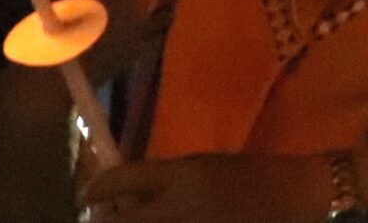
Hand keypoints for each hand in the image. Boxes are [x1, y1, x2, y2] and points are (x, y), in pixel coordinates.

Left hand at [83, 153, 334, 222]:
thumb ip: (158, 179)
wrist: (295, 196)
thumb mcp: (196, 166)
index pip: (119, 179)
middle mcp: (182, 208)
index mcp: (179, 176)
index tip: (87, 198)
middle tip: (100, 218)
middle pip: (122, 221)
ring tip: (129, 219)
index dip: (95, 190)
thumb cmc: (245, 175)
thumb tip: (120, 196)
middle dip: (104, 220)